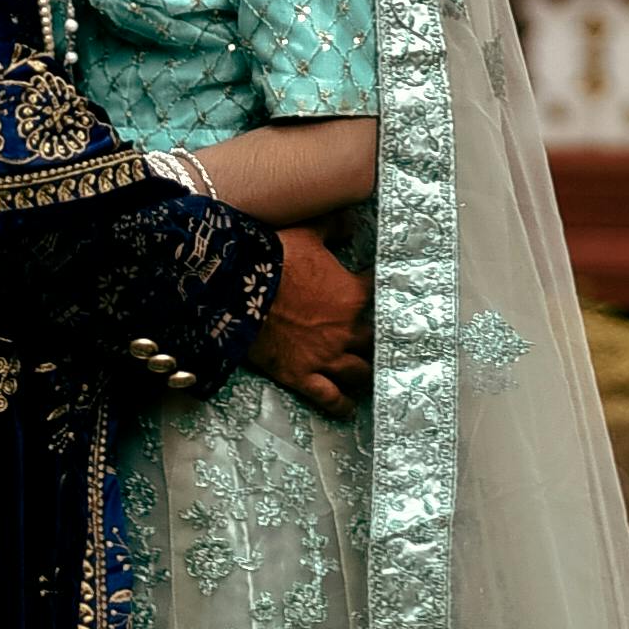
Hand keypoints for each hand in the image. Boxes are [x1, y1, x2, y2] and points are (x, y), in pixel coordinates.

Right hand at [252, 222, 369, 415]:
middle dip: (378, 340)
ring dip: (365, 372)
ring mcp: (325, 356)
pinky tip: (349, 407)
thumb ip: (334, 227)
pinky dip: (341, 404)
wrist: (237, 290)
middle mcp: (346, 330)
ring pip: (359, 372)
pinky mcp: (302, 375)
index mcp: (354, 296)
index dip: (386, 295)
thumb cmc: (275, 259)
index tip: (391, 295)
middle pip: (375, 341)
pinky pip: (329, 397)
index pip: (382, 296)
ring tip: (369, 374)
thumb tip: (349, 221)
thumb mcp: (308, 234)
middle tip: (382, 342)